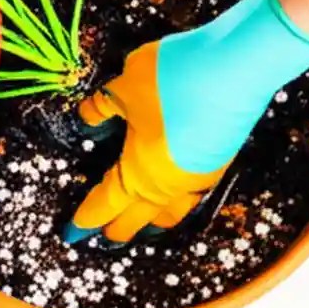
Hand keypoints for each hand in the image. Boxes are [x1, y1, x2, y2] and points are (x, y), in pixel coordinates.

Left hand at [62, 0, 308, 246]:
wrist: (236, 68)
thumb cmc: (172, 80)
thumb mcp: (122, 88)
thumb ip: (100, 108)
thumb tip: (86, 118)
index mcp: (138, 175)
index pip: (105, 203)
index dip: (86, 218)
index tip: (72, 233)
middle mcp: (168, 185)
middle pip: (137, 218)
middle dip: (117, 229)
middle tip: (102, 240)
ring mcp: (197, 176)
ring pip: (171, 212)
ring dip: (152, 223)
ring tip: (143, 229)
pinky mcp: (218, 161)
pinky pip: (192, 197)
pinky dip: (178, 204)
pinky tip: (178, 197)